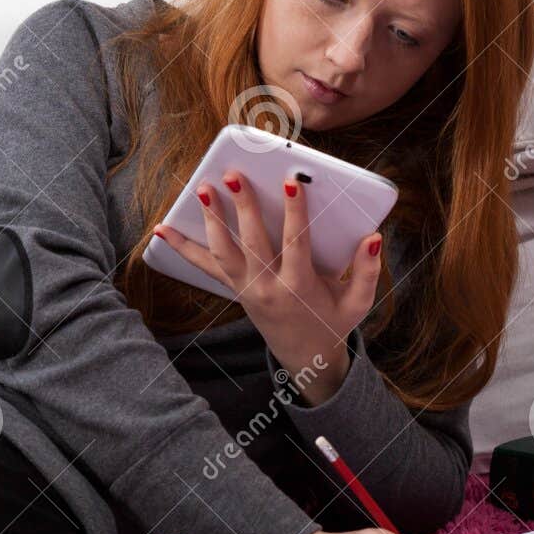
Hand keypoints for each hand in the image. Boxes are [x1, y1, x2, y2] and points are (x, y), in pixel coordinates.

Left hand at [151, 169, 383, 382]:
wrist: (306, 357)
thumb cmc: (333, 322)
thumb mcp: (358, 302)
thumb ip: (367, 270)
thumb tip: (373, 236)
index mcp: (299, 287)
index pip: (295, 244)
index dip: (295, 212)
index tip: (292, 182)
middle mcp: (267, 287)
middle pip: (251, 243)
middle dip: (243, 208)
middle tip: (235, 176)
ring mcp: (245, 289)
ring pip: (222, 252)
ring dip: (211, 220)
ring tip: (203, 189)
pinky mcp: (233, 289)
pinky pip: (203, 268)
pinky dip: (181, 248)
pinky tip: (160, 230)